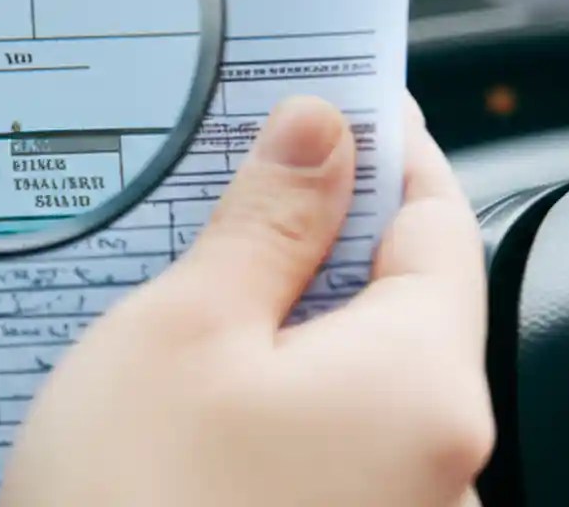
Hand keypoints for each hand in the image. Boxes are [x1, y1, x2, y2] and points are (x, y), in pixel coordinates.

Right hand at [0, 96, 491, 505]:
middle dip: (318, 230)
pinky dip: (270, 382)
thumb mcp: (186, 331)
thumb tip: (323, 132)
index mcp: (423, 389)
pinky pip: (321, 429)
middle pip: (396, 297)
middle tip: (235, 176)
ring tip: (193, 270)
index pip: (439, 221)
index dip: (387, 149)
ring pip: (349, 366)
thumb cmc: (129, 506)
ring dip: (284, 309)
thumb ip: (270, 222)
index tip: (337, 102)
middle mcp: (435, 462)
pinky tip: (193, 368)